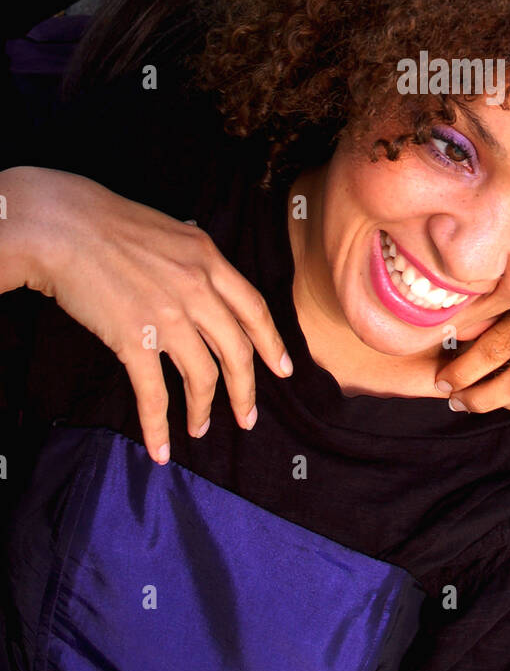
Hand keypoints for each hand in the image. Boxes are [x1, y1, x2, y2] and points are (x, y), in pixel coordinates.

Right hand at [0, 167, 289, 463]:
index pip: (255, 310)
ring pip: (203, 377)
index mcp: (210, 261)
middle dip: (246, 391)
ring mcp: (169, 317)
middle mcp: (198, 290)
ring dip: (203, 410)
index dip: (272, 344)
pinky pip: (154, 395)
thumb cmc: (110, 223)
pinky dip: (158, 426)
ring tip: (200, 429)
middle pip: (237, 352)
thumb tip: (207, 280)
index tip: (284, 370)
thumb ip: (196, 261)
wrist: (64, 227)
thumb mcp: (173, 232)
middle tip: (247, 418)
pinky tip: (161, 447)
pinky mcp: (134, 340)